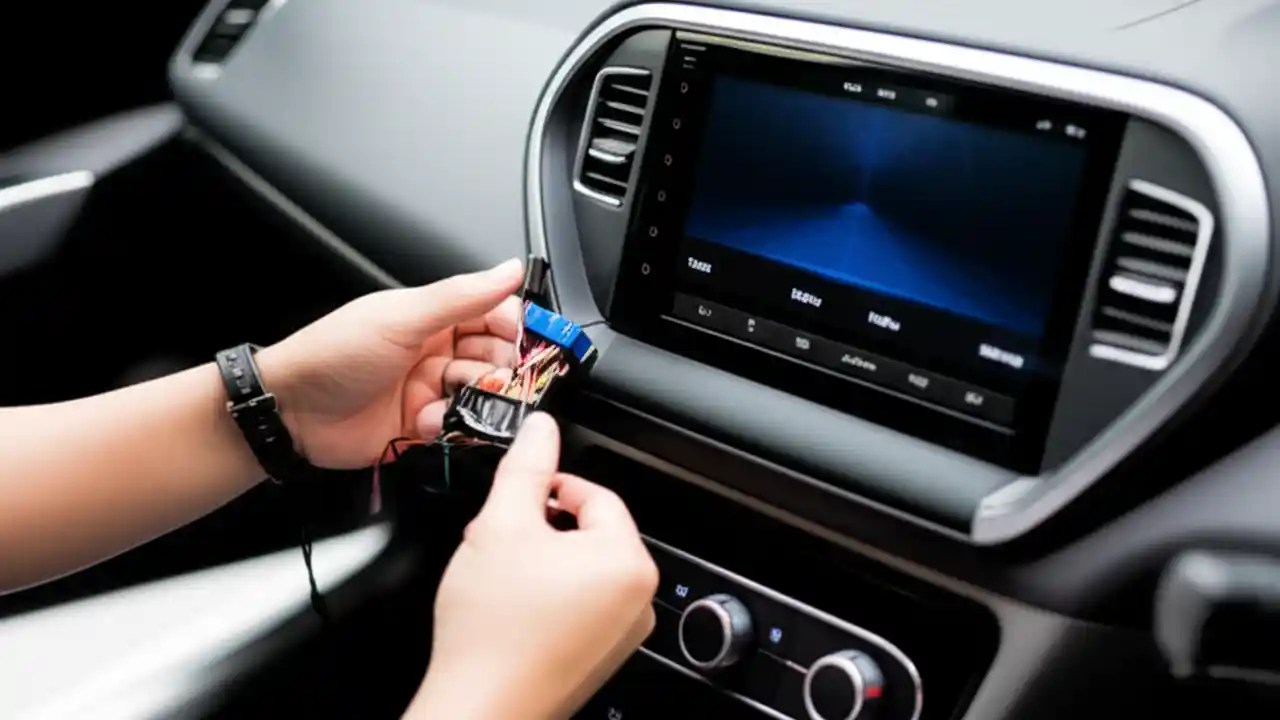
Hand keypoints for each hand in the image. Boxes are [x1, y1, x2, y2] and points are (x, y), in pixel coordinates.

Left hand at [255, 258, 523, 468]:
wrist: (292, 411)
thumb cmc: (334, 354)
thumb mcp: (402, 318)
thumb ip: (462, 296)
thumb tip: (511, 270)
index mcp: (435, 316)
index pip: (496, 314)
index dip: (514, 327)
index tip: (523, 340)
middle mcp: (438, 351)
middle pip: (498, 357)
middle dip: (498, 368)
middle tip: (482, 374)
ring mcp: (432, 389)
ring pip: (484, 395)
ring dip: (472, 399)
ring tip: (444, 397)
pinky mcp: (425, 426)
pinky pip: (461, 428)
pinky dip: (449, 425)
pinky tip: (424, 419)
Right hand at [407, 414, 657, 719]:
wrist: (480, 710)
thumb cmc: (493, 631)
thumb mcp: (501, 525)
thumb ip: (525, 467)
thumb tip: (542, 429)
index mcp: (628, 561)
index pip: (596, 495)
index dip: (549, 489)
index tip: (517, 496)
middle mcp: (637, 599)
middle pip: (589, 532)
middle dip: (540, 527)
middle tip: (497, 538)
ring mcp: (620, 633)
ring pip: (579, 569)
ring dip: (538, 560)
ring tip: (497, 575)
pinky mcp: (598, 657)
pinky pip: (577, 606)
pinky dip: (544, 596)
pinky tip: (506, 607)